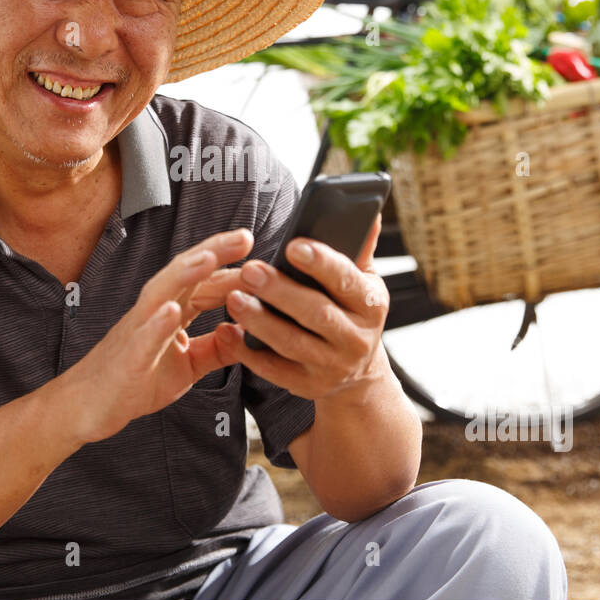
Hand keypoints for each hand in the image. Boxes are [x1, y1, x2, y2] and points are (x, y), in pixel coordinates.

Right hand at [62, 227, 255, 444]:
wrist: (85, 408)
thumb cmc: (132, 382)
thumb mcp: (186, 367)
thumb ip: (215, 349)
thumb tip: (245, 332)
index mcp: (169, 314)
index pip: (204, 283)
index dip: (231, 268)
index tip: (262, 255)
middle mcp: (153, 313)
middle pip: (184, 275)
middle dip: (214, 253)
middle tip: (245, 237)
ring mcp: (136, 332)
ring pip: (161, 294)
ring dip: (185, 274)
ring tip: (211, 257)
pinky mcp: (126, 359)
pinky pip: (141, 338)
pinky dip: (157, 323)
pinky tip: (172, 311)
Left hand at [215, 213, 390, 400]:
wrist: (358, 373)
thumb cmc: (351, 312)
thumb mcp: (363, 283)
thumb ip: (358, 250)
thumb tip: (367, 212)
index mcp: (372, 305)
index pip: (347, 281)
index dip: (321, 263)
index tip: (292, 245)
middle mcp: (356, 339)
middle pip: (317, 314)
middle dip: (281, 292)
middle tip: (250, 271)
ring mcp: (332, 367)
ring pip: (292, 343)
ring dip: (260, 321)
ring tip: (234, 299)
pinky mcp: (307, 386)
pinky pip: (274, 370)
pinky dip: (248, 352)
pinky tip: (227, 332)